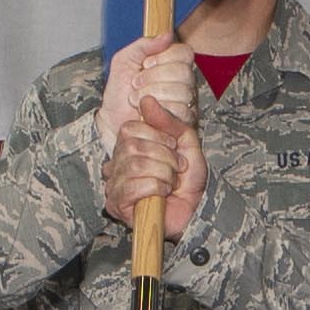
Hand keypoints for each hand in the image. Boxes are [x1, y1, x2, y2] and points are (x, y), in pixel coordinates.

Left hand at [98, 31, 198, 143]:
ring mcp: (187, 102)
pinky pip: (179, 110)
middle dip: (153, 78)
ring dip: (152, 94)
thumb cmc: (119, 93)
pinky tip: (147, 112)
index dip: (164, 57)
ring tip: (138, 99)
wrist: (112, 120)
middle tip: (137, 83)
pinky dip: (157, 111)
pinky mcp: (184, 121)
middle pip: (183, 72)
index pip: (185, 53)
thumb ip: (144, 44)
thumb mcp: (125, 60)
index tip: (146, 64)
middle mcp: (184, 82)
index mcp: (173, 64)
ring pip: (181, 91)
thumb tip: (167, 35)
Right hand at [104, 99, 204, 237]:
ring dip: (163, 174)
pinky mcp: (116, 205)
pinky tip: (163, 194)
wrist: (196, 209)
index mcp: (128, 147)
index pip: (129, 129)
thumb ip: (167, 120)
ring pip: (134, 166)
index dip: (157, 136)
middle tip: (176, 169)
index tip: (174, 149)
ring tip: (171, 183)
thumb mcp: (185, 142)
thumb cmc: (188, 179)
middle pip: (131, 146)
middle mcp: (115, 164)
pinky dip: (156, 188)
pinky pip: (133, 187)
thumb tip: (146, 100)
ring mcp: (113, 185)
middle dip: (164, 157)